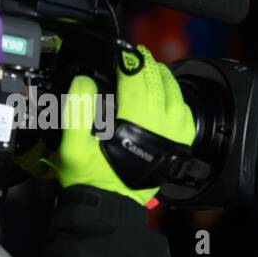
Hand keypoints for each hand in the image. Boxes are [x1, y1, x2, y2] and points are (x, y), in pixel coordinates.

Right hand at [52, 45, 195, 205]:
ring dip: (165, 81)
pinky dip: (177, 101)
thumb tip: (85, 81)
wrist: (108, 205)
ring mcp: (173, 139)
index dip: (130, 63)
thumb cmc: (90, 177)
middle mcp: (159, 130)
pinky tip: (167, 96)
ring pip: (177, 100)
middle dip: (149, 67)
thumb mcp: (72, 144)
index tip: (124, 51)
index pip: (137, 83)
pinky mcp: (177, 148)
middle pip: (159, 87)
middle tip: (138, 55)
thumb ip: (77, 109)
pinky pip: (185, 117)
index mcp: (134, 126)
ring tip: (153, 70)